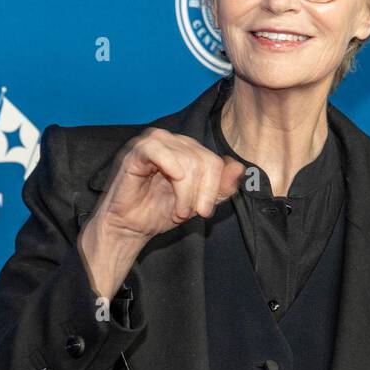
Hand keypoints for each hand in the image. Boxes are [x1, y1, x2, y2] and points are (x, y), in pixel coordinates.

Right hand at [78, 127, 244, 300]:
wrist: (130, 228)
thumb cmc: (159, 212)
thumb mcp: (198, 203)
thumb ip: (220, 188)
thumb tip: (239, 167)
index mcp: (188, 151)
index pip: (214, 161)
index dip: (214, 189)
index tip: (204, 212)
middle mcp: (173, 142)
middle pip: (203, 160)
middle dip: (200, 193)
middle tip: (187, 214)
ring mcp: (155, 144)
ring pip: (186, 158)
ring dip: (184, 191)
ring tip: (176, 210)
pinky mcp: (137, 151)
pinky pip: (157, 149)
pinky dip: (170, 165)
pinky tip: (173, 179)